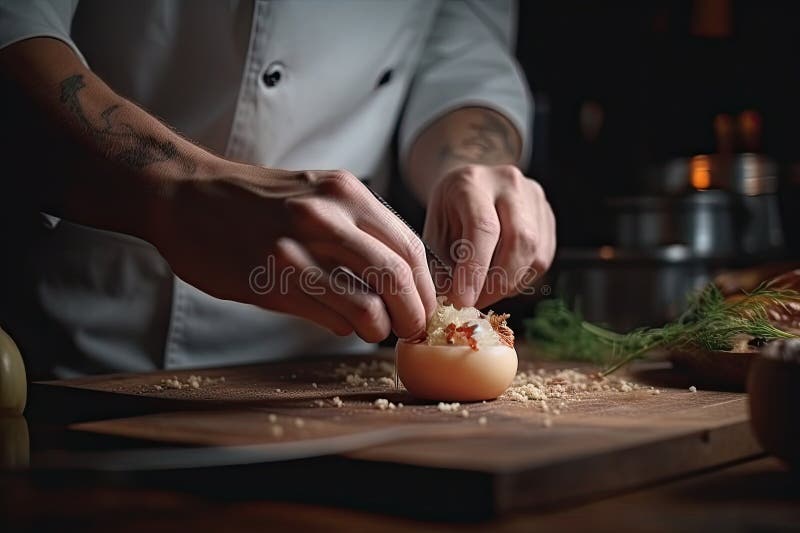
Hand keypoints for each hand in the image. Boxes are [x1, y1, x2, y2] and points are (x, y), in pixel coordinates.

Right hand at [153, 163, 436, 341]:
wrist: (185, 196)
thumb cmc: (254, 202)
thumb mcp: (314, 195)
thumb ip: (356, 230)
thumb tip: (398, 278)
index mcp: (345, 193)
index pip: (409, 245)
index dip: (425, 284)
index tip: (425, 304)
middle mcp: (327, 216)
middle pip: (398, 274)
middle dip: (414, 312)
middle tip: (412, 329)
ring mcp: (298, 249)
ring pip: (370, 303)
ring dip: (382, 327)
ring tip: (377, 332)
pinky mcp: (272, 281)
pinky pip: (331, 317)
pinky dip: (347, 327)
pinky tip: (340, 323)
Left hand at [423, 164, 555, 308]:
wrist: (469, 187)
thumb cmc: (449, 213)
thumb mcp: (434, 232)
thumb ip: (440, 265)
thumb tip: (448, 303)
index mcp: (472, 182)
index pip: (482, 227)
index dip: (475, 269)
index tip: (463, 301)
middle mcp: (508, 183)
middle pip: (519, 240)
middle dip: (498, 283)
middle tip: (476, 303)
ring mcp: (534, 197)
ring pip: (535, 254)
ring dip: (510, 284)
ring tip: (486, 291)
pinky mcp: (548, 215)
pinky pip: (543, 258)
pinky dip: (521, 278)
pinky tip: (502, 278)